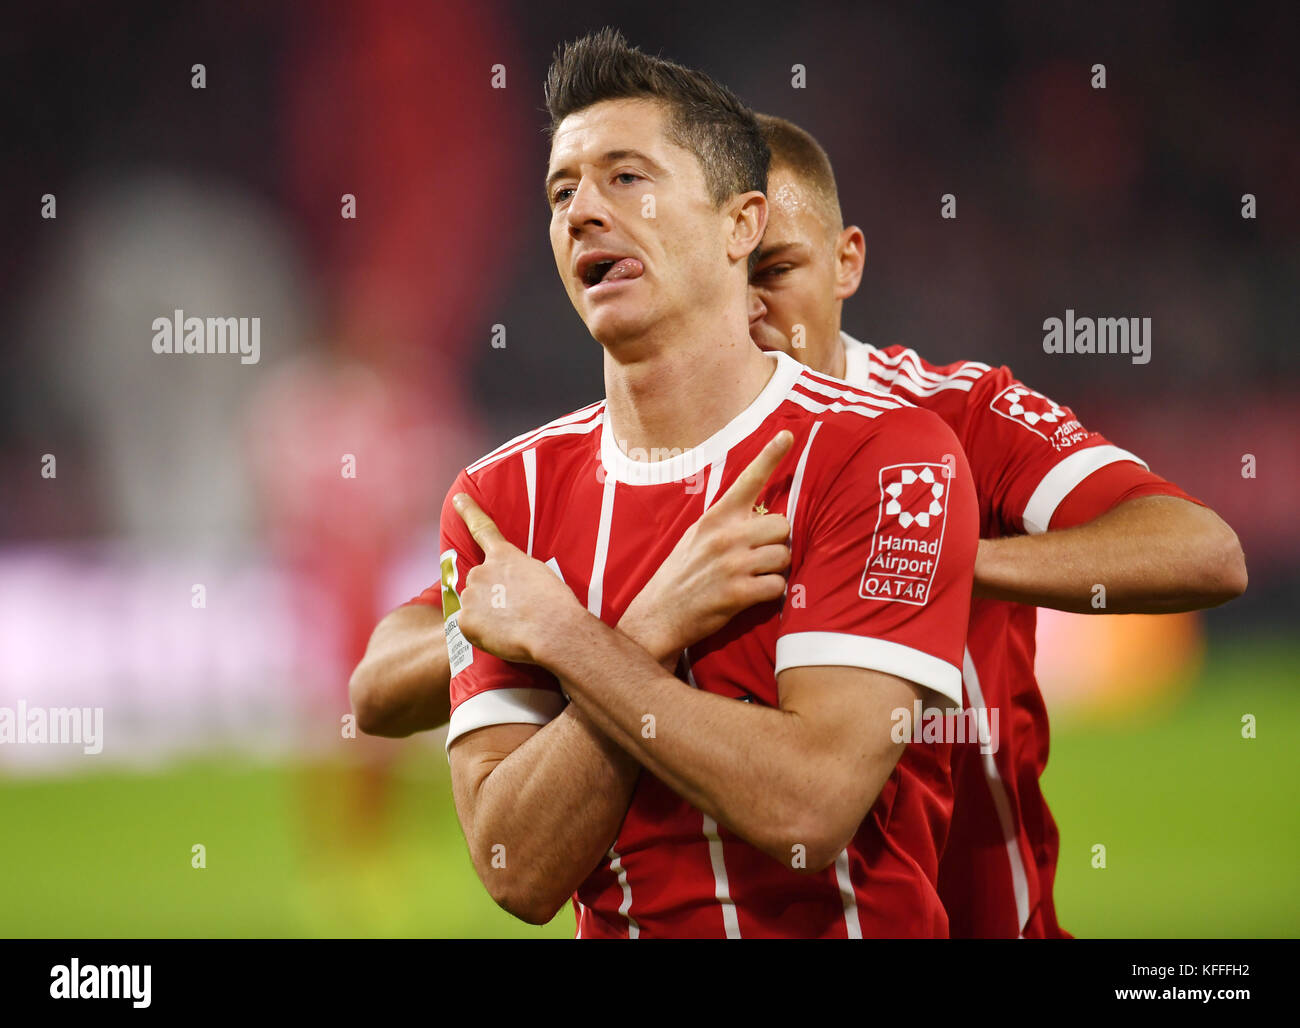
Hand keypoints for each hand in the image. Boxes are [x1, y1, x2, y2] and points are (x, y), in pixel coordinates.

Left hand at [452, 493, 583, 664]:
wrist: (553, 629)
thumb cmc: (556, 604)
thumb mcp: (540, 575)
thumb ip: (516, 574)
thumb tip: (509, 588)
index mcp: (503, 556)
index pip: (482, 529)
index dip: (469, 512)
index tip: (458, 499)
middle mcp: (481, 571)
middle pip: (479, 582)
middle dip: (490, 595)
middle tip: (515, 612)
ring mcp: (470, 595)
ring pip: (474, 606)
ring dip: (487, 615)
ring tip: (512, 626)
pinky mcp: (464, 620)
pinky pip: (469, 627)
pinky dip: (481, 633)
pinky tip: (501, 637)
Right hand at [621, 431, 793, 660]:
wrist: (658, 615)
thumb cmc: (682, 575)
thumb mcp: (697, 537)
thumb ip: (728, 524)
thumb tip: (763, 518)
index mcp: (715, 518)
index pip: (748, 480)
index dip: (770, 456)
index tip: (788, 435)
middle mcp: (725, 536)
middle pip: (782, 525)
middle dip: (778, 542)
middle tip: (760, 556)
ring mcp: (731, 564)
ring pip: (784, 556)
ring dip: (776, 569)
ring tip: (754, 577)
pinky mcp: (737, 593)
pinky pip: (778, 585)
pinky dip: (772, 593)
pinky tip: (754, 595)